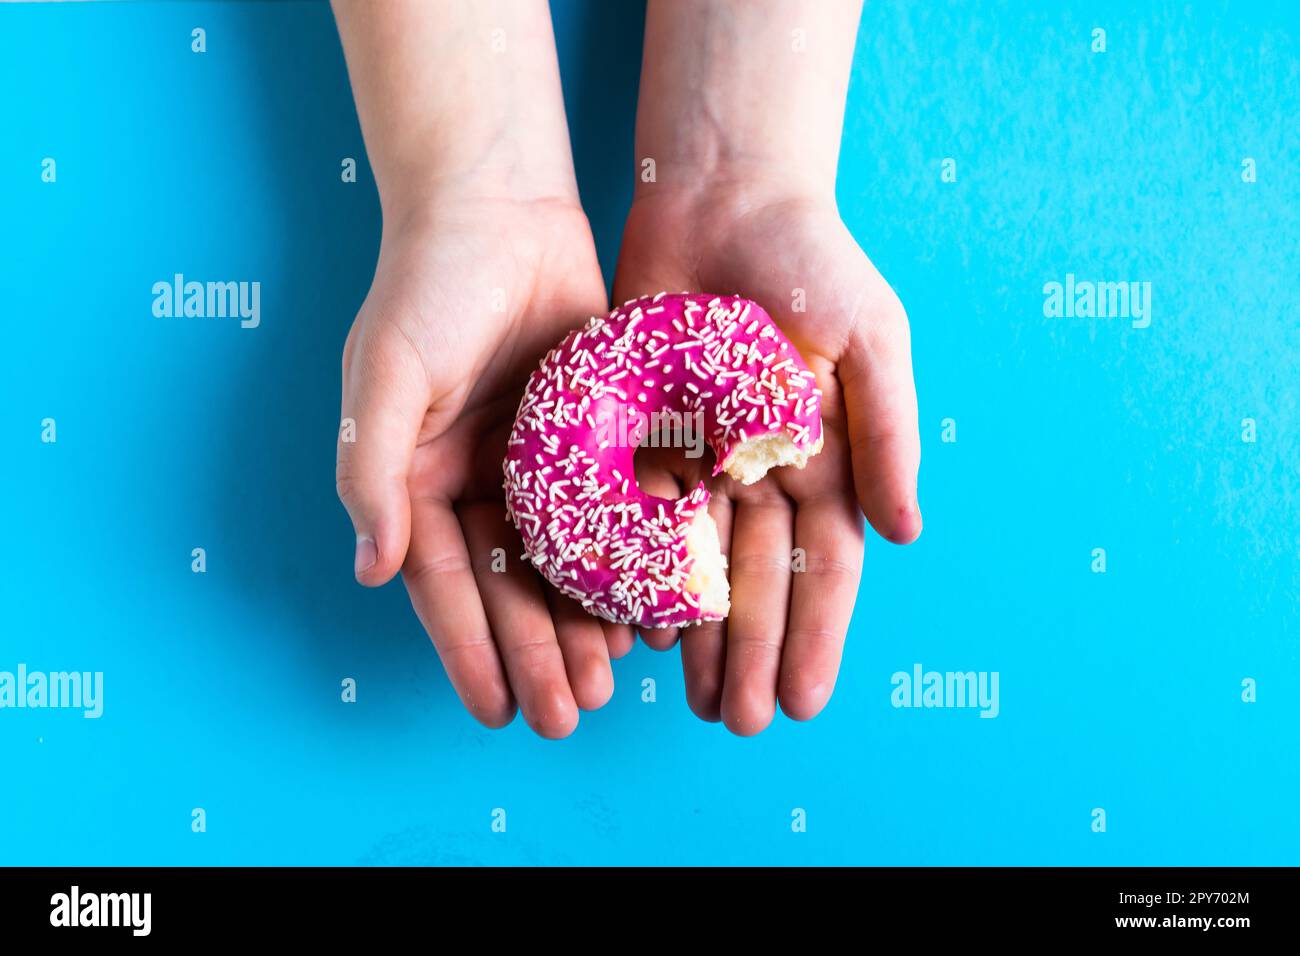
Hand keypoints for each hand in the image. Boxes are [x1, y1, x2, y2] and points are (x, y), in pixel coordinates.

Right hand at [336, 194, 635, 736]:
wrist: (500, 206)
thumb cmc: (428, 285)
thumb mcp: (385, 377)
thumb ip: (372, 473)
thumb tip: (373, 572)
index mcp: (420, 482)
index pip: (446, 585)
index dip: (470, 651)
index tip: (497, 712)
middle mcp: (479, 483)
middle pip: (511, 588)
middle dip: (537, 654)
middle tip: (568, 716)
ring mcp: (539, 464)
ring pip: (566, 562)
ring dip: (586, 623)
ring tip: (612, 682)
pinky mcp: (593, 437)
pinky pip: (616, 511)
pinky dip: (632, 558)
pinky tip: (656, 605)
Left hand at [613, 180, 920, 733]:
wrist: (720, 195)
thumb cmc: (810, 260)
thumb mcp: (871, 339)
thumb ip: (887, 435)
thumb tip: (908, 537)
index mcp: (827, 460)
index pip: (825, 569)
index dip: (818, 637)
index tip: (804, 703)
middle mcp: (766, 475)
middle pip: (759, 583)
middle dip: (754, 656)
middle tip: (739, 725)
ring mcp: (703, 462)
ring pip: (699, 568)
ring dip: (701, 638)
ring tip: (694, 704)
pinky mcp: (644, 439)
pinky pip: (640, 520)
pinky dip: (639, 574)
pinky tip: (637, 629)